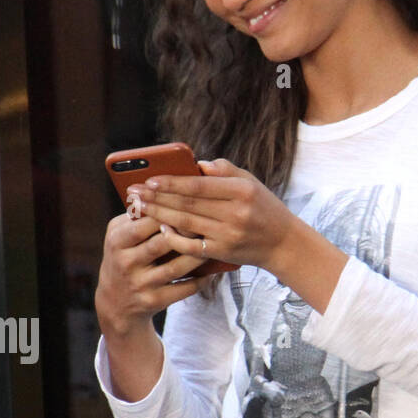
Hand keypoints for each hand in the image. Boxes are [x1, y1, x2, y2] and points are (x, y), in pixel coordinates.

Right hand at [94, 206, 207, 341]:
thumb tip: (166, 189)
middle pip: (162, 242)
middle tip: (210, 221)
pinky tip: (213, 271)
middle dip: (187, 231)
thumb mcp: (120, 234)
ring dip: (198, 255)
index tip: (192, 202)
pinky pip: (182, 290)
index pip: (146, 220)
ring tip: (215, 244)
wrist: (115, 302)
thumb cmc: (125, 256)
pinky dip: (200, 280)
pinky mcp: (152, 302)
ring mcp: (139, 284)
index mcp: (117, 240)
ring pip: (176, 267)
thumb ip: (138, 215)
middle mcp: (126, 262)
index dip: (171, 210)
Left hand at [125, 157, 294, 273]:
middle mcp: (235, 213)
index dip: (172, 183)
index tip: (150, 179)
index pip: (199, 185)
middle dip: (157, 198)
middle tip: (134, 192)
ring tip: (139, 207)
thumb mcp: (251, 182)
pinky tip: (160, 228)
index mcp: (242, 190)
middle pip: (188, 204)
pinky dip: (174, 238)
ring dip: (158, 215)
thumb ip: (224, 171)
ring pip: (185, 224)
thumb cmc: (263, 207)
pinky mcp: (223, 252)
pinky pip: (191, 246)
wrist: (283, 243)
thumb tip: (194, 164)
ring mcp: (228, 235)